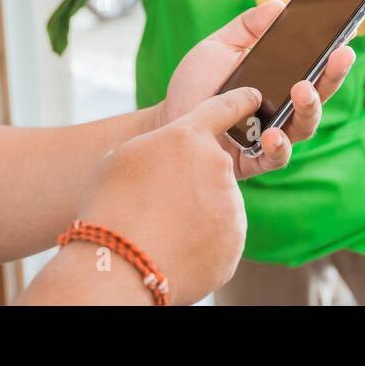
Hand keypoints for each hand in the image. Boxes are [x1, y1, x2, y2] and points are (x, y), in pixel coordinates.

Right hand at [72, 88, 261, 305]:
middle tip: (160, 203)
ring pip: (217, 205)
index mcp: (188, 137)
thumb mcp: (123, 159)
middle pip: (212, 168)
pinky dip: (201, 244)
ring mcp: (231, 205)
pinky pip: (220, 238)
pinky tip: (174, 251)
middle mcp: (218, 165)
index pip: (224, 108)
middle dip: (193, 182)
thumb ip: (157, 148)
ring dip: (197, 215)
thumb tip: (165, 155)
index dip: (239, 101)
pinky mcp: (235, 242)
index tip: (255, 97)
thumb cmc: (110, 208)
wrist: (119, 268)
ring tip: (162, 230)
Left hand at [157, 1, 354, 178]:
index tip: (346, 37)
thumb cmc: (196, 83)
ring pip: (303, 127)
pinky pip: (275, 157)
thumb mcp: (220, 46)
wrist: (168, 118)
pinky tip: (273, 135)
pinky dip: (278, 146)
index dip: (333, 57)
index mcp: (280, 80)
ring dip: (309, 108)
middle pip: (319, 96)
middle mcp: (283, 109)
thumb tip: (278, 4)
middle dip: (333, 76)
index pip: (315, 69)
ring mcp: (272, 135)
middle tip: (339, 56)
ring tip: (302, 90)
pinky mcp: (254, 160)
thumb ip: (247, 27)